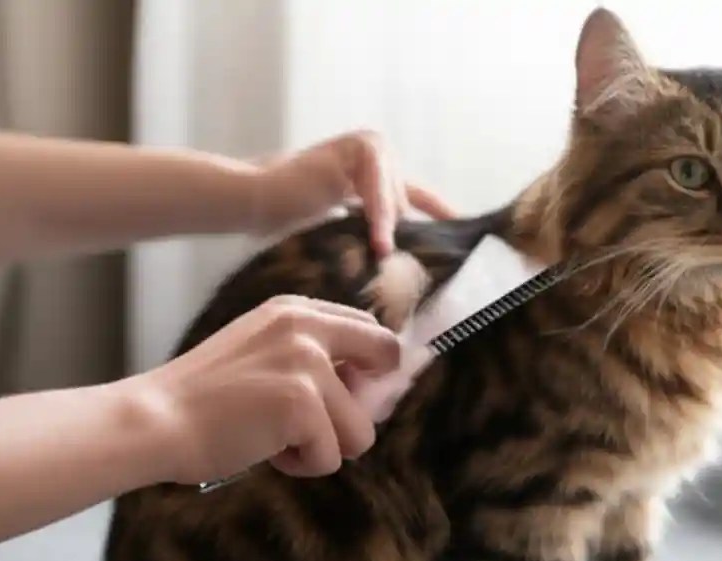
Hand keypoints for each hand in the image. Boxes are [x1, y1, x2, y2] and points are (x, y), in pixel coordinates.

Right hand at [140, 296, 400, 482]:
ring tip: (278, 441)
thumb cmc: (203, 400)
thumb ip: (311, 355)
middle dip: (366, 399)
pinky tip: (265, 451)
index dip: (370, 368)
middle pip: (387, 357)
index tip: (349, 396)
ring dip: (325, 447)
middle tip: (323, 424)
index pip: (369, 328)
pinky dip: (302, 466)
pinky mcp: (302, 403)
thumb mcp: (261, 353)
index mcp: (295, 310)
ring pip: (361, 428)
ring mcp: (306, 362)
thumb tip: (374, 388)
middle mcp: (306, 326)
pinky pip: (332, 456)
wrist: (155, 421)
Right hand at [254, 130, 455, 256]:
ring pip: (395, 200)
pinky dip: (378, 215)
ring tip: (380, 250)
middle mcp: (378, 152)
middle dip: (394, 229)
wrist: (255, 198)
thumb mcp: (345, 224)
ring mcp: (369, 145)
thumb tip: (405, 253)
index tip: (465, 229)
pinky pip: (378, 190)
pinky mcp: (358, 148)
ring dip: (385, 226)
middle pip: (405, 204)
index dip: (440, 212)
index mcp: (376, 171)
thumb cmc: (292, 217)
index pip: (418, 195)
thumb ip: (374, 228)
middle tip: (383, 251)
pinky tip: (377, 239)